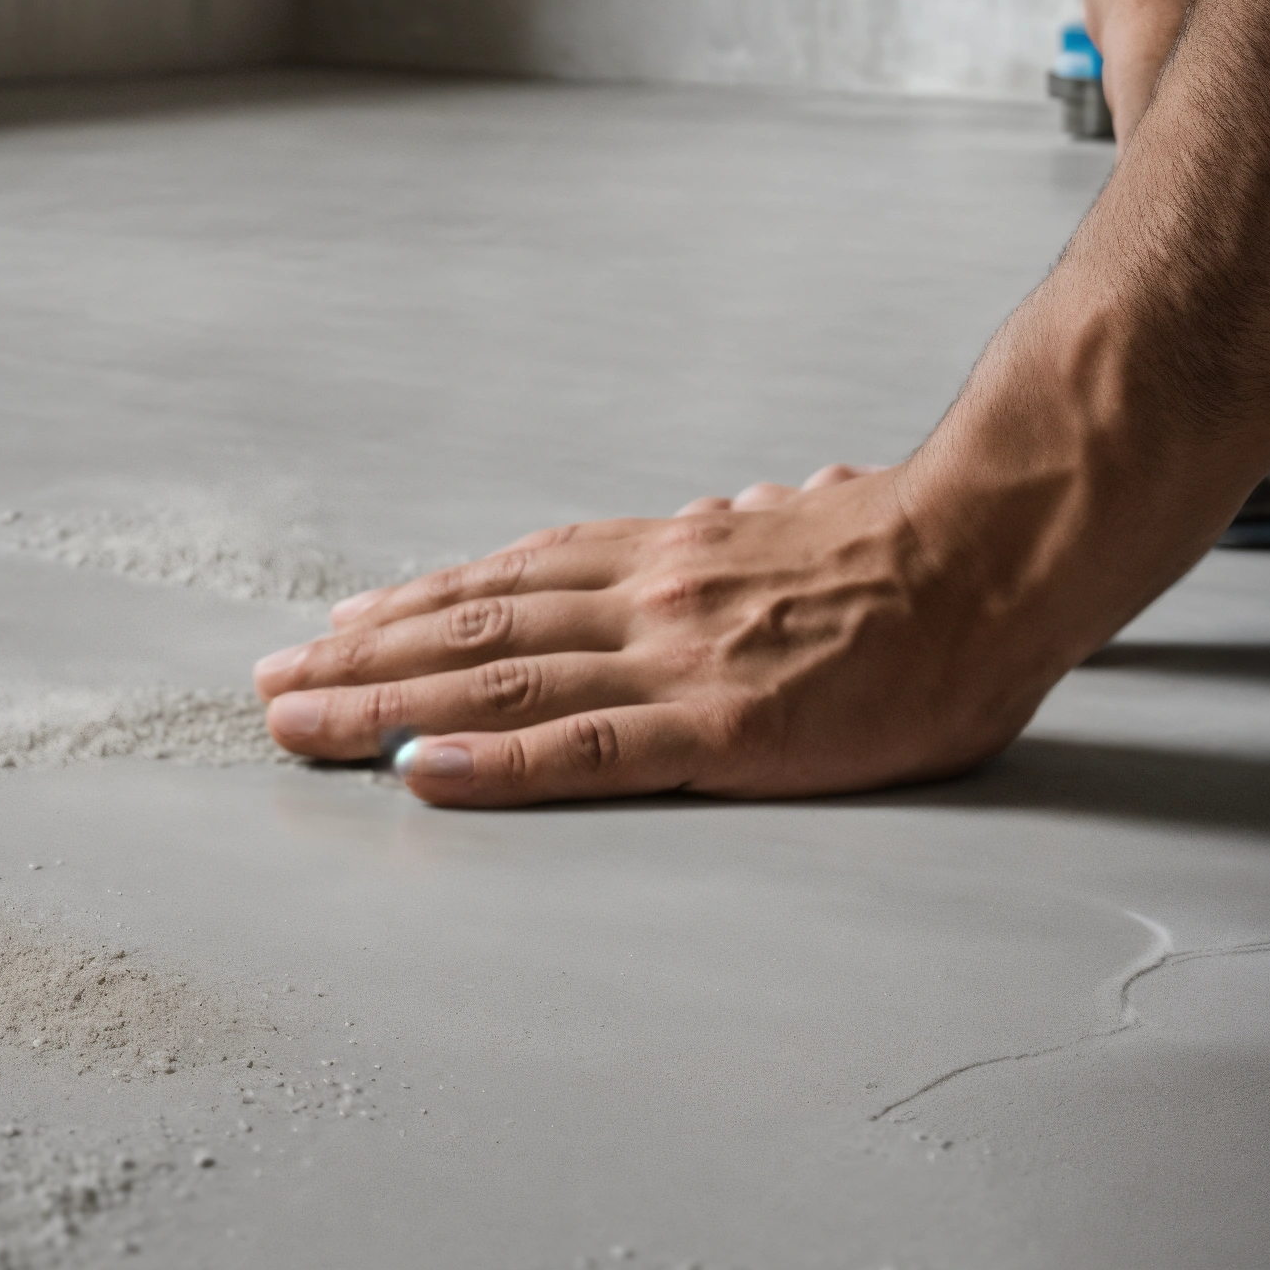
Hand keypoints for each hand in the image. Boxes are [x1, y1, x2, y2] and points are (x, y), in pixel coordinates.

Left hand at [253, 465, 1042, 806]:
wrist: (997, 552)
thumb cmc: (915, 546)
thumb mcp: (812, 514)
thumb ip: (758, 521)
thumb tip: (758, 499)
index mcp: (667, 554)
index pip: (510, 578)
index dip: (415, 604)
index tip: (343, 624)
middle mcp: (646, 594)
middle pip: (475, 623)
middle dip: (360, 656)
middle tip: (273, 682)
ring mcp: (677, 660)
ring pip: (500, 677)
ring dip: (383, 700)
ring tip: (297, 720)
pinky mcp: (722, 732)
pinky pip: (587, 749)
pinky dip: (492, 758)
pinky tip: (418, 769)